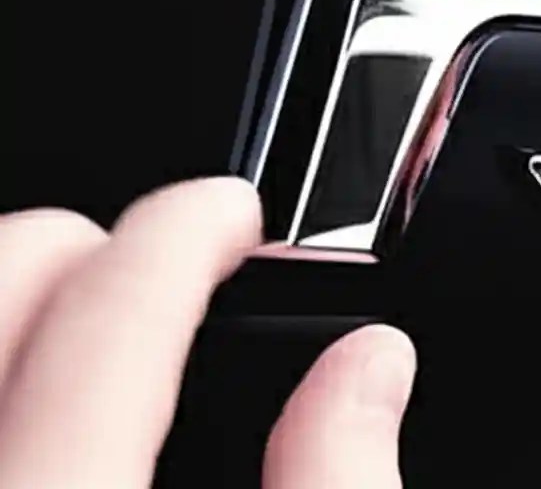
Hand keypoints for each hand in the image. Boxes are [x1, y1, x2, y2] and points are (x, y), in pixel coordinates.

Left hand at [0, 177, 414, 487]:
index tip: (228, 211)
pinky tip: (51, 401)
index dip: (185, 232)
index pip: (113, 325)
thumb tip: (371, 365)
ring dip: (32, 294)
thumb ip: (341, 481)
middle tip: (164, 263)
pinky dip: (9, 355)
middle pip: (2, 287)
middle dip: (87, 244)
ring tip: (107, 328)